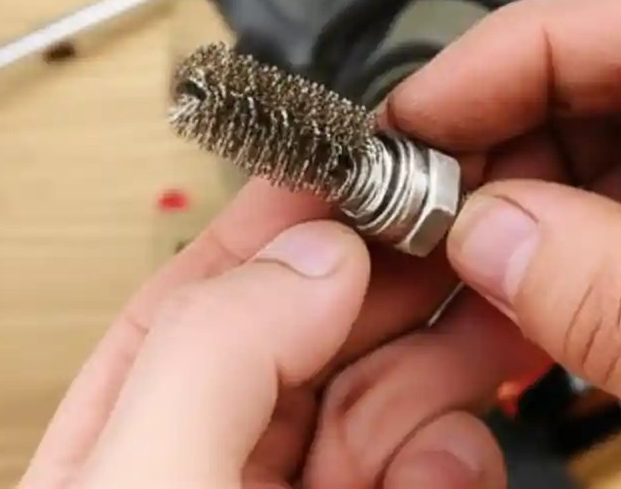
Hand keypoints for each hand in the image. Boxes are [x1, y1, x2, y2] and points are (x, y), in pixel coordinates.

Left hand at [16, 186, 539, 487]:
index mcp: (121, 440)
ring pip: (386, 403)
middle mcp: (212, 468)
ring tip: (499, 309)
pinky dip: (454, 461)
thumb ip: (211, 357)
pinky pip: (430, 474)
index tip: (359, 164)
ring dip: (446, 355)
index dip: (282, 221)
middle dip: (395, 276)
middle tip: (465, 223)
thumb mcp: (142, 484)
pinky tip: (450, 462)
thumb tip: (312, 253)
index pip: (201, 296)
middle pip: (314, 338)